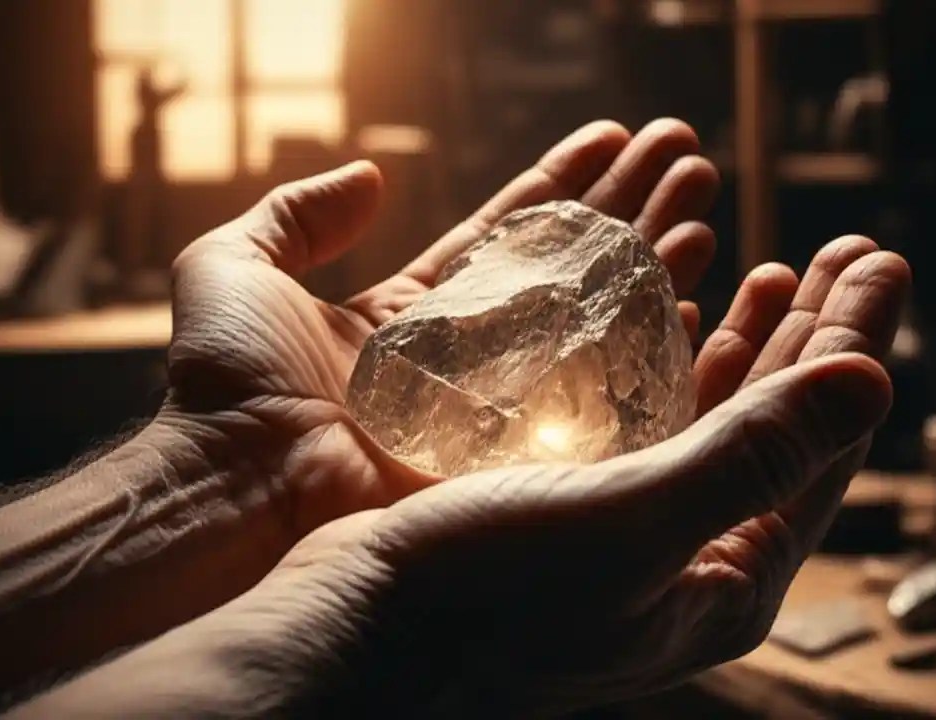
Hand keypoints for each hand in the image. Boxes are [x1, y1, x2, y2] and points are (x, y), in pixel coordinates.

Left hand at [161, 119, 720, 535]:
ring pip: (596, 328)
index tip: (618, 133)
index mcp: (413, 318)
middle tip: (691, 158)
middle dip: (631, 211)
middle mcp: (469, 363)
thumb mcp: (237, 267)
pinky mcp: (521, 460)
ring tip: (709, 209)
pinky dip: (647, 355)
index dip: (564, 183)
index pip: (507, 236)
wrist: (235, 490)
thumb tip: (369, 174)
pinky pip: (601, 405)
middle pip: (568, 273)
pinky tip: (693, 303)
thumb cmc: (226, 386)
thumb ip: (299, 215)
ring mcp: (501, 413)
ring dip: (653, 265)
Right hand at [173, 239, 908, 714]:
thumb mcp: (634, 524)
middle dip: (815, 335)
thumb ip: (755, 454)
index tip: (878, 259)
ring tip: (779, 271)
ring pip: (713, 421)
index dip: (854, 346)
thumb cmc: (487, 599)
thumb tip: (874, 379)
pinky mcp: (569, 511)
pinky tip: (679, 315)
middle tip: (850, 251)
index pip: (821, 449)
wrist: (351, 638)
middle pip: (778, 429)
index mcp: (725, 581)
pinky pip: (644, 423)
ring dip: (749, 341)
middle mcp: (686, 563)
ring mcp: (627, 539)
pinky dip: (669, 362)